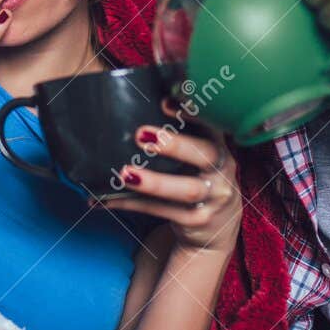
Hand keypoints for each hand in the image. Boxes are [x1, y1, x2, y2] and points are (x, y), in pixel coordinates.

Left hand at [102, 102, 242, 255]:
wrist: (217, 227)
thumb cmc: (197, 178)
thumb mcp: (198, 156)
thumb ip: (180, 135)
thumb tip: (129, 108)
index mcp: (218, 145)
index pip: (211, 124)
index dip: (193, 112)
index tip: (166, 102)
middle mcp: (222, 169)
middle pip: (204, 154)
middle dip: (175, 145)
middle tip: (141, 136)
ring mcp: (213, 197)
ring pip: (187, 189)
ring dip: (154, 182)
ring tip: (124, 174)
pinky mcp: (197, 220)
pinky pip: (164, 211)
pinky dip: (134, 204)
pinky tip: (108, 199)